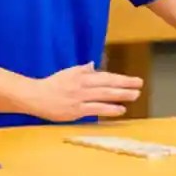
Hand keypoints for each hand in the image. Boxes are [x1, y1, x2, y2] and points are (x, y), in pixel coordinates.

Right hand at [24, 63, 142, 121]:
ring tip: (134, 96)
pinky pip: (96, 109)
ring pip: (104, 96)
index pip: (105, 76)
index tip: (134, 80)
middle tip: (140, 85)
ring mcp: (80, 98)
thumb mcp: (68, 73)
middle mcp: (82, 85)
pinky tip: (120, 110)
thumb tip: (94, 65)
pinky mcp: (76, 111)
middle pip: (107, 85)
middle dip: (125, 85)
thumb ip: (82, 70)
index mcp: (81, 76)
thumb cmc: (52, 84)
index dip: (121, 78)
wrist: (35, 96)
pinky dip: (109, 109)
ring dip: (121, 96)